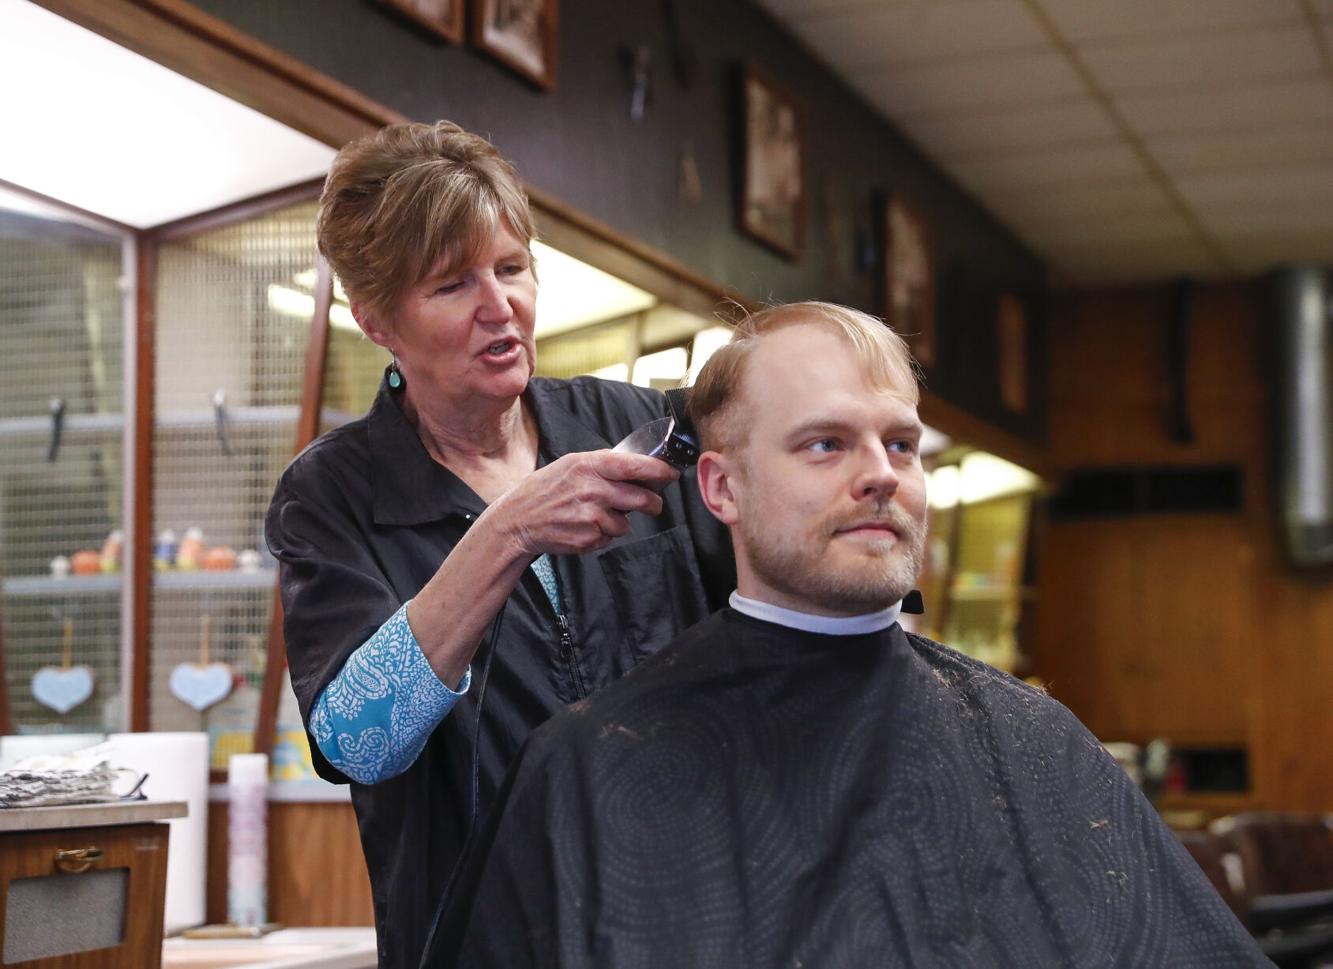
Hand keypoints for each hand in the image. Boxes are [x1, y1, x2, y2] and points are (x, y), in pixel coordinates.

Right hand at [489, 450, 680, 556]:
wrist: (517, 520)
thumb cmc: (545, 490)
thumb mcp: (570, 465)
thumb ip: (602, 464)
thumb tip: (637, 465)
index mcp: (588, 465)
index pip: (633, 465)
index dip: (658, 470)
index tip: (672, 473)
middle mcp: (592, 489)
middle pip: (641, 498)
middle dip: (653, 503)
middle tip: (653, 504)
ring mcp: (591, 516)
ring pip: (627, 522)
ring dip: (619, 521)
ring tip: (596, 515)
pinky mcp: (588, 538)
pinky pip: (610, 537)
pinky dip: (603, 534)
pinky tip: (584, 526)